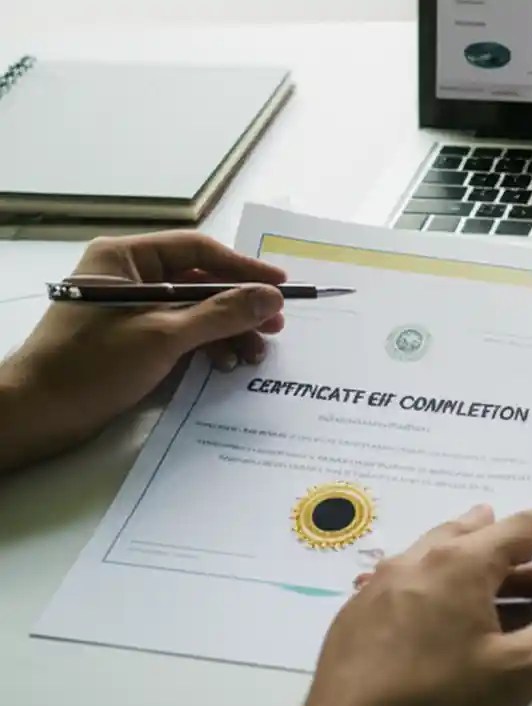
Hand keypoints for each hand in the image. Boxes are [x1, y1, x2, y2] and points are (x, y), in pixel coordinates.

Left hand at [0, 231, 286, 471]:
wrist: (38, 415)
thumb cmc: (92, 364)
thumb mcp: (164, 336)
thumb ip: (222, 314)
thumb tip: (272, 298)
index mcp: (125, 259)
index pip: (197, 251)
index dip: (242, 267)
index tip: (280, 285)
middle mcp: (129, 277)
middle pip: (200, 281)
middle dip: (239, 306)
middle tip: (275, 326)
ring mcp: (132, 310)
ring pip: (195, 311)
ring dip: (228, 331)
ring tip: (256, 353)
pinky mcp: (133, 341)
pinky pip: (182, 334)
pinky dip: (207, 347)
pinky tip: (227, 364)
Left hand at [302, 493, 531, 705]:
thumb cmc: (441, 703)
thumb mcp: (521, 668)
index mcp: (461, 564)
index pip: (523, 527)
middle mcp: (417, 561)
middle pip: (473, 533)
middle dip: (509, 538)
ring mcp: (379, 587)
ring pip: (433, 554)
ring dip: (470, 557)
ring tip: (488, 568)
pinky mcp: (355, 617)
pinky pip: (404, 581)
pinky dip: (434, 583)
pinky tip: (434, 608)